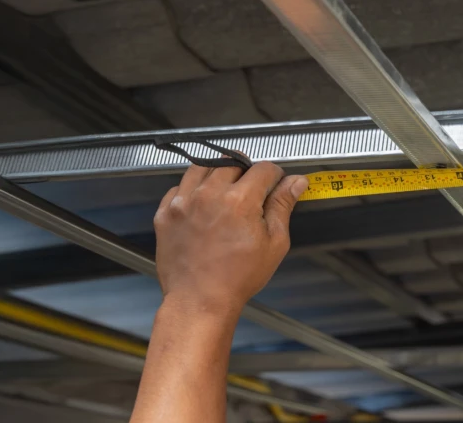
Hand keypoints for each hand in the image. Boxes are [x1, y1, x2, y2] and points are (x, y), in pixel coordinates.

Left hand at [153, 160, 308, 314]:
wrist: (200, 300)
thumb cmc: (238, 277)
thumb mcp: (274, 242)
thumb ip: (283, 205)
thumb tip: (296, 182)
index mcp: (240, 200)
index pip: (263, 168)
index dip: (274, 175)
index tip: (274, 184)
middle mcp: (209, 194)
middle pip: (232, 161)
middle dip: (246, 171)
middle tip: (250, 191)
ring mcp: (183, 202)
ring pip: (202, 166)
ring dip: (217, 172)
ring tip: (225, 192)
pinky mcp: (166, 213)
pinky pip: (179, 187)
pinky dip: (192, 190)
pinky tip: (202, 205)